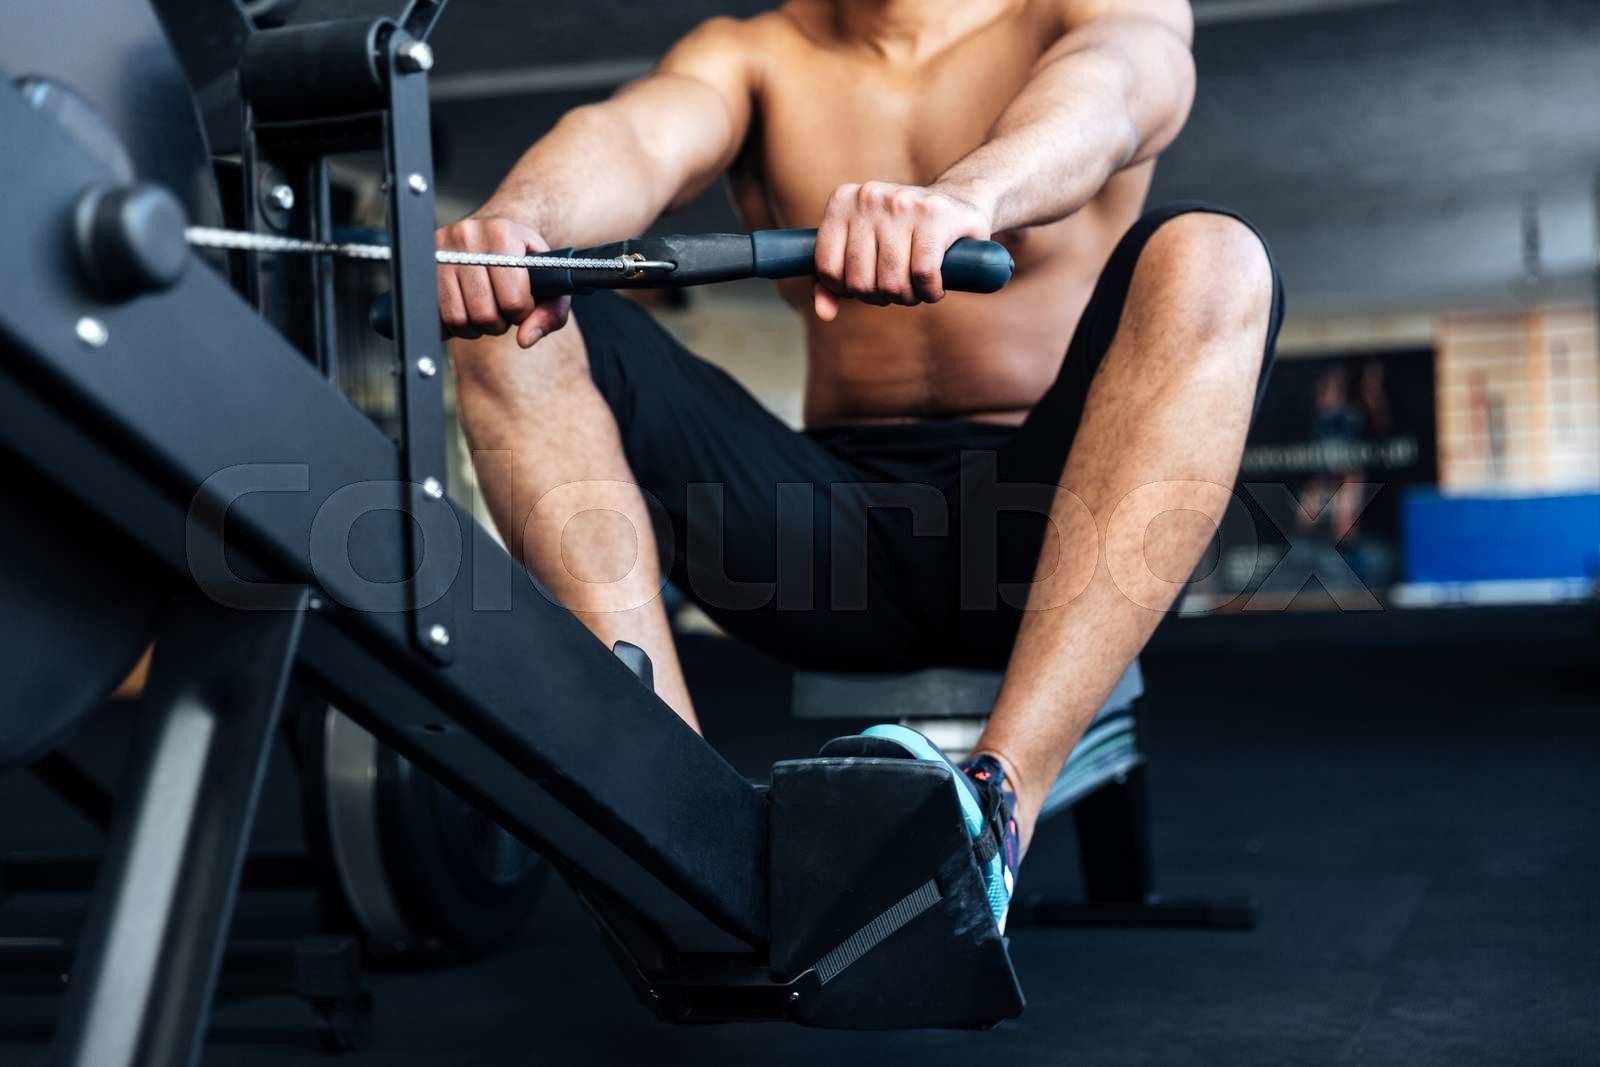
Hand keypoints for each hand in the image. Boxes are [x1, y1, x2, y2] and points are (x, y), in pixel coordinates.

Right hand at [436, 215, 570, 347]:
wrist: (495, 233)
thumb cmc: (524, 260)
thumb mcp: (550, 281)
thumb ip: (551, 313)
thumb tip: (525, 338)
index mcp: (502, 233)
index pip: (513, 299)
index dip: (522, 312)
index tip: (522, 303)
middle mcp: (467, 235)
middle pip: (483, 312)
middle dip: (498, 323)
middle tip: (502, 310)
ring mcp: (440, 249)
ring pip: (457, 318)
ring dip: (475, 327)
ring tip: (485, 309)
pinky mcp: (422, 265)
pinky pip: (436, 315)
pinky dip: (453, 324)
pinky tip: (465, 309)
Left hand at [812, 181, 994, 321]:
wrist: (960, 205)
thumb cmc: (904, 235)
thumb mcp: (864, 250)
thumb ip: (836, 280)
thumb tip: (824, 313)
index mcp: (842, 201)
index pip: (827, 268)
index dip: (847, 290)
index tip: (868, 285)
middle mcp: (868, 197)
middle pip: (859, 280)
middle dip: (880, 296)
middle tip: (897, 288)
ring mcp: (901, 203)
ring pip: (891, 281)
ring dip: (907, 297)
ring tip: (916, 288)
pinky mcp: (934, 215)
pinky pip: (923, 275)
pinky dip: (930, 292)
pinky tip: (934, 288)